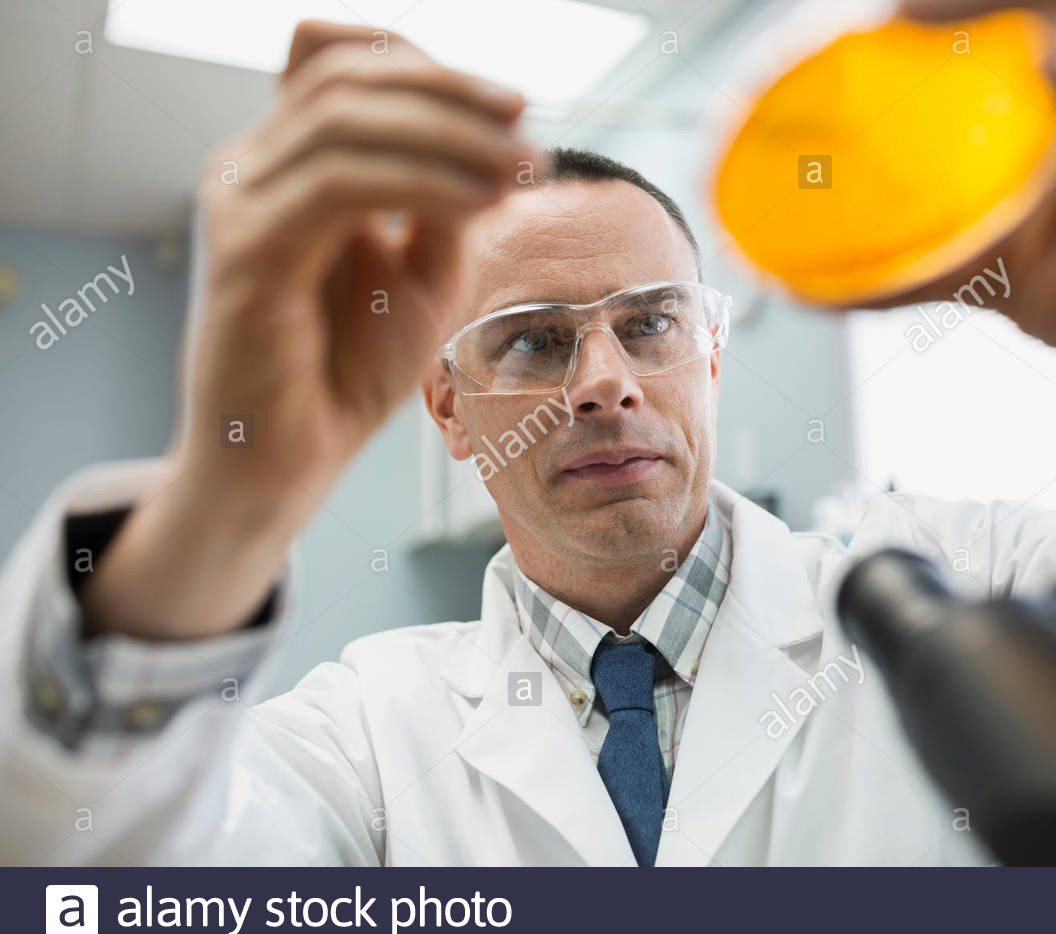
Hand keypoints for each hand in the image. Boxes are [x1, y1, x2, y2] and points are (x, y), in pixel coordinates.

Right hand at [183, 20, 539, 495]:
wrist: (295, 456)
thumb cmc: (352, 366)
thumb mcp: (422, 270)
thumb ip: (445, 199)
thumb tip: (496, 137)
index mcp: (288, 162)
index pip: (345, 64)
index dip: (430, 68)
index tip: (517, 104)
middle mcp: (252, 166)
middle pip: (346, 77)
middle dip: (449, 89)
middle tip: (526, 120)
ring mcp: (240, 201)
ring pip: (342, 119)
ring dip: (447, 132)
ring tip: (518, 164)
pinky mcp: (246, 251)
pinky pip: (340, 185)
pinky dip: (421, 182)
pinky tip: (480, 200)